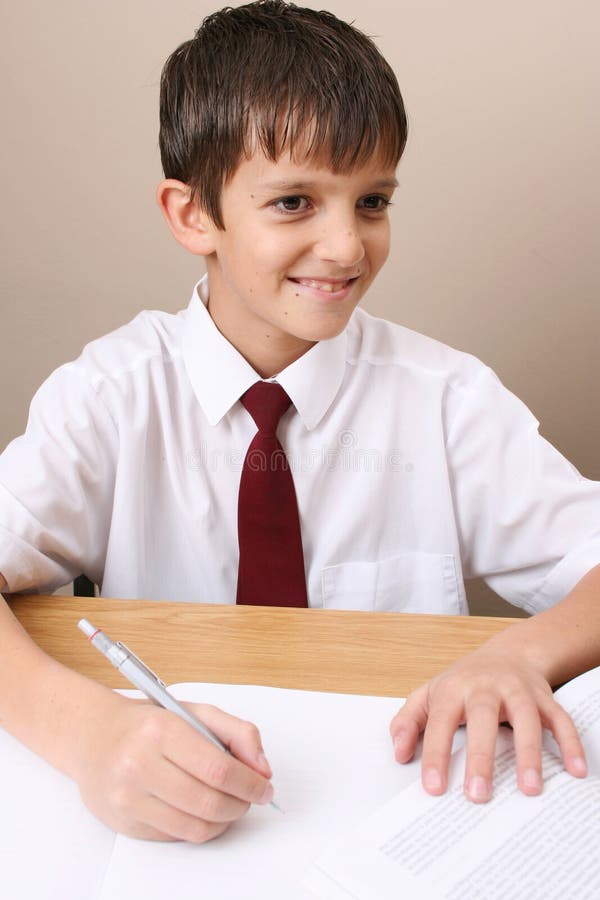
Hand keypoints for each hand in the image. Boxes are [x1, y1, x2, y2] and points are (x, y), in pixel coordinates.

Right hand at [72, 691, 273, 841]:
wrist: (94, 737)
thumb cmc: (148, 724)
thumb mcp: (195, 712)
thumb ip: (237, 733)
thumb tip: (262, 768)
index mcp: (161, 731)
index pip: (218, 768)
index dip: (250, 783)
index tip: (264, 787)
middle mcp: (140, 765)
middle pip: (209, 802)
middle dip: (242, 804)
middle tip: (251, 798)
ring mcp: (129, 798)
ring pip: (195, 827)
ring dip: (225, 820)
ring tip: (231, 805)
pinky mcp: (125, 823)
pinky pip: (177, 836)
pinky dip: (199, 827)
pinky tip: (202, 810)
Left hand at [389, 646, 586, 801]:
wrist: (506, 654)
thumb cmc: (463, 682)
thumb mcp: (429, 694)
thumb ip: (409, 722)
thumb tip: (398, 753)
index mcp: (453, 689)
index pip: (440, 723)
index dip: (436, 755)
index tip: (434, 788)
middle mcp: (486, 687)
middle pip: (483, 719)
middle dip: (481, 758)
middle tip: (478, 795)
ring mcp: (517, 691)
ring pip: (526, 719)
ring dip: (529, 754)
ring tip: (529, 789)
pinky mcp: (544, 698)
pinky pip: (560, 719)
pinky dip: (570, 743)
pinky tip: (575, 770)